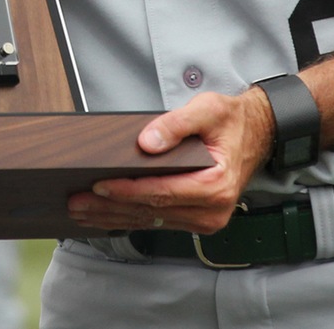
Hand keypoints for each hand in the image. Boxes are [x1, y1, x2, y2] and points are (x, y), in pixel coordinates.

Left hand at [68, 88, 273, 234]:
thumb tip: (146, 143)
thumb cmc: (231, 122)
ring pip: (151, 221)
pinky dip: (131, 218)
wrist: (257, 135)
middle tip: (76, 203)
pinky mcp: (197, 220)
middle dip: (110, 208)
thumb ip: (176, 124)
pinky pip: (159, 222)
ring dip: (115, 217)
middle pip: (151, 212)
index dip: (127, 191)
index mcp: (215, 185)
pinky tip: (107, 217)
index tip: (98, 186)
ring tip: (82, 212)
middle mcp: (211, 209)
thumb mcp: (208, 110)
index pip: (161, 193)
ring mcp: (205, 219)